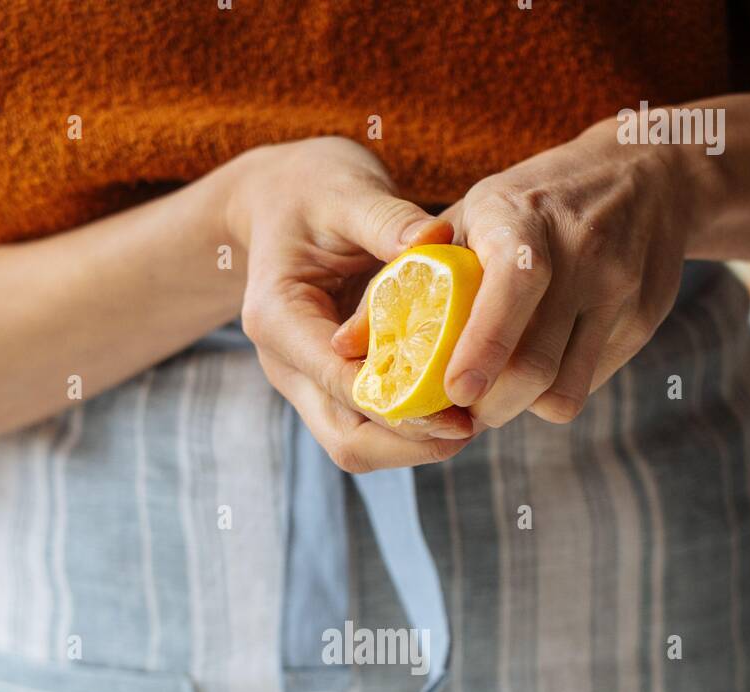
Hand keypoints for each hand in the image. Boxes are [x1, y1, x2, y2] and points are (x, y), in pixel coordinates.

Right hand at [226, 137, 472, 471]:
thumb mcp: (346, 190)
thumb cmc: (311, 188)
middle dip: (409, 444)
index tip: (457, 415)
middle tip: (471, 428)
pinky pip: (368, 426)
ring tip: (469, 423)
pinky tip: (452, 406)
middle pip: (347, 439)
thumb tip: (437, 240)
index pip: (343, 385)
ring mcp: (305, 381)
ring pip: (357, 446)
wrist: (277, 199)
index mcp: (278, 319)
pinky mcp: (329, 386)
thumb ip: (388, 218)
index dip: (401, 408)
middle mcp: (285, 364)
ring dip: (412, 445)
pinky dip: (409, 427)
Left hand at [436, 119, 691, 426]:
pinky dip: (553, 392)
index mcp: (526, 218)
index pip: (513, 288)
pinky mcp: (644, 319)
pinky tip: (540, 369)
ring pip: (564, 389)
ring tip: (496, 395)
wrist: (647, 173)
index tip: (454, 391)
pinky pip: (588, 384)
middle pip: (534, 364)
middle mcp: (582, 251)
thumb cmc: (529, 203)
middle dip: (490, 406)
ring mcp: (620, 288)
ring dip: (520, 409)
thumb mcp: (469, 217)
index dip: (482, 349)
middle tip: (461, 413)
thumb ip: (406, 280)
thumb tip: (346, 345)